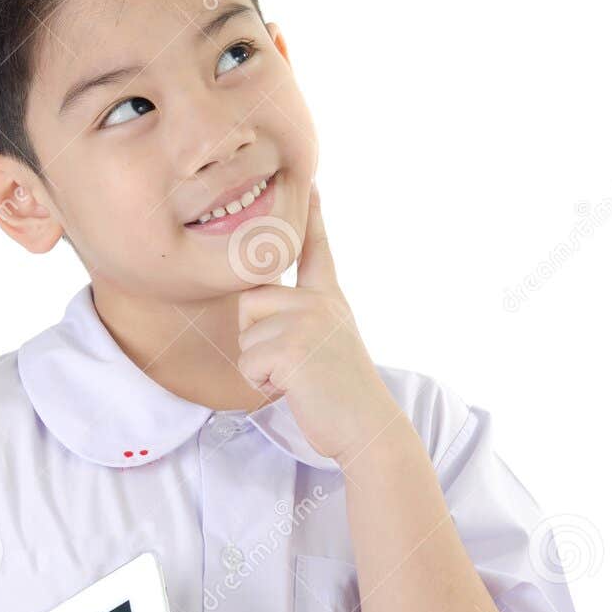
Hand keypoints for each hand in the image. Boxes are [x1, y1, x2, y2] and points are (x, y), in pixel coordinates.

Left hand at [236, 179, 401, 467]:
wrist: (366, 427)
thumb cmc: (340, 396)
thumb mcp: (327, 344)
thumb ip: (302, 320)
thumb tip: (261, 304)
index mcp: (329, 299)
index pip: (317, 250)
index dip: (312, 218)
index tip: (311, 183)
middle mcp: (320, 301)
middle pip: (250, 301)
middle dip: (255, 340)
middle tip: (292, 366)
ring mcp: (308, 321)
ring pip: (245, 337)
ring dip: (260, 368)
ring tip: (297, 379)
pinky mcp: (294, 347)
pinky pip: (248, 363)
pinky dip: (262, 386)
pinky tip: (294, 390)